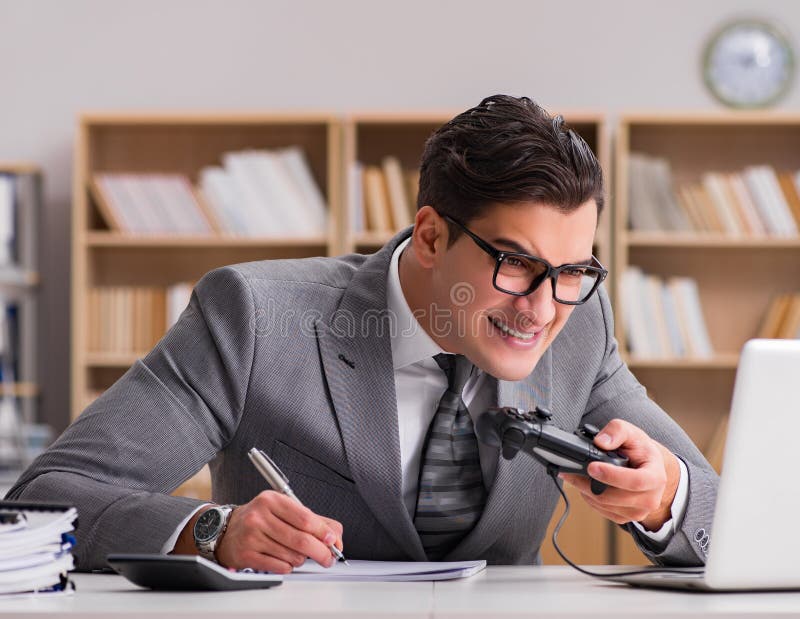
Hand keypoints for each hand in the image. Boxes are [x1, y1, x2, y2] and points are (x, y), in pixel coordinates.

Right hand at [214, 491, 343, 573]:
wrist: (226, 531)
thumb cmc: (261, 520)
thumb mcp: (284, 511)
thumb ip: (313, 521)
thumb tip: (335, 537)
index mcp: (272, 500)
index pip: (305, 518)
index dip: (323, 532)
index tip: (333, 541)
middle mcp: (260, 516)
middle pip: (301, 539)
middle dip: (320, 552)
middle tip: (328, 558)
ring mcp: (252, 536)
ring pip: (292, 555)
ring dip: (301, 559)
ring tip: (296, 554)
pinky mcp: (246, 555)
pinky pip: (279, 567)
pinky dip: (288, 567)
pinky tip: (283, 559)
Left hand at [559, 419, 679, 530]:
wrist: (648, 467)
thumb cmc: (640, 450)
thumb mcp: (632, 433)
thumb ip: (617, 431)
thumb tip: (601, 442)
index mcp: (656, 477)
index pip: (635, 481)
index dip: (612, 475)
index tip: (591, 466)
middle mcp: (650, 499)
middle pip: (614, 497)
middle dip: (588, 483)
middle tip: (570, 471)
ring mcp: (638, 512)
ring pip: (605, 505)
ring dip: (585, 490)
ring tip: (574, 475)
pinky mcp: (625, 518)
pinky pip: (602, 511)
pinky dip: (589, 498)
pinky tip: (584, 485)